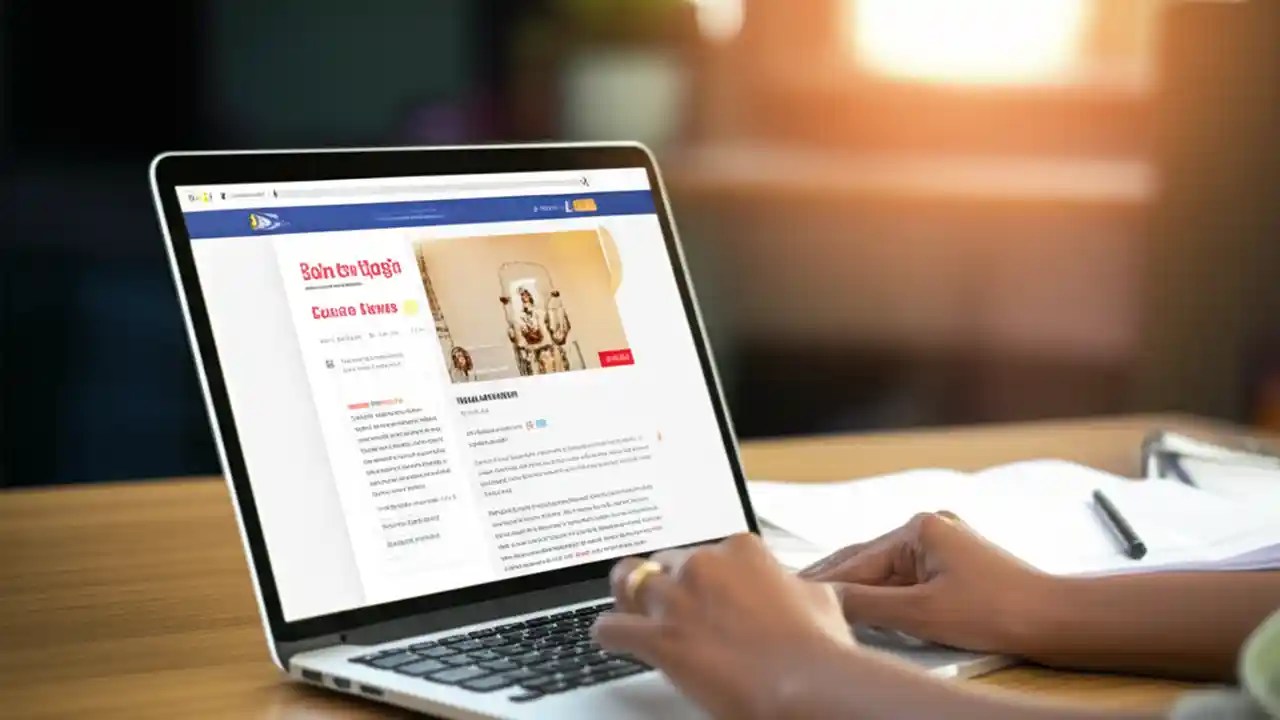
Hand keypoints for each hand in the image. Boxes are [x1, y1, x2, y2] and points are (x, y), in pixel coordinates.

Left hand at [591, 533, 857, 719]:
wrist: (806, 685)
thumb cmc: (817, 649)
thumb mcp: (818, 599)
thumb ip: (795, 586)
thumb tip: (798, 590)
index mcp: (740, 550)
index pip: (706, 551)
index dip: (703, 576)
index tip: (706, 593)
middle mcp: (703, 565)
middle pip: (664, 563)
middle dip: (667, 585)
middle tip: (674, 610)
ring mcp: (677, 599)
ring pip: (627, 581)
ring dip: (628, 598)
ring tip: (631, 612)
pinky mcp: (658, 637)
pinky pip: (611, 628)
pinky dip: (608, 634)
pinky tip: (612, 641)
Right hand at [800, 512, 1054, 654]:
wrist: (1055, 621)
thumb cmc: (1000, 610)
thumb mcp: (921, 612)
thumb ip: (866, 604)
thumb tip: (824, 599)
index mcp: (919, 528)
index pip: (855, 560)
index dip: (822, 582)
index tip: (793, 595)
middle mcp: (930, 530)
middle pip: (868, 563)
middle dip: (836, 583)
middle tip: (797, 600)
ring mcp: (944, 548)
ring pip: (887, 574)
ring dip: (862, 594)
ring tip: (826, 609)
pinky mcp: (955, 569)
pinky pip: (907, 581)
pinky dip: (887, 597)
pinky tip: (870, 612)